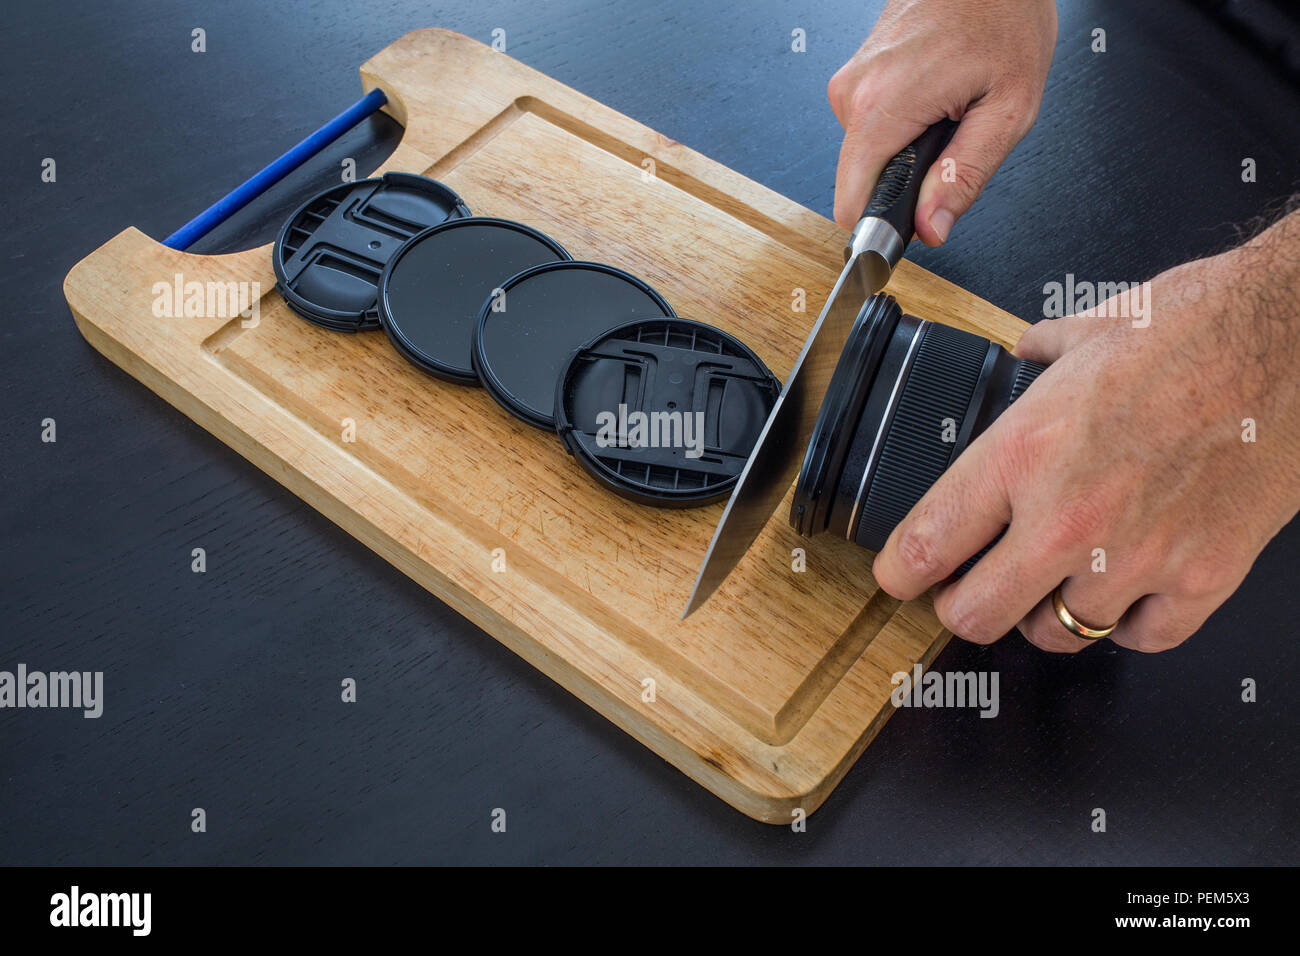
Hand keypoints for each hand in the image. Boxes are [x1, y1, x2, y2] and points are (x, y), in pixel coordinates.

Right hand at [828, 0, 1056, 241]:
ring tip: (951, 105)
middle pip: (864, 179)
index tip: (913, 225)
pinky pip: (873, 123)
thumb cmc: (1005, 17)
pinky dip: (904, 120)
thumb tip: (931, 228)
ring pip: (870, 152)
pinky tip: (937, 90)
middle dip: (909, 176)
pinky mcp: (857, 71)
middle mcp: (853, 93)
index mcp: (882, 108)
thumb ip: (965, 176)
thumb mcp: (1009, 110)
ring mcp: (851, 79)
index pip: (852, 204)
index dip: (883, 225)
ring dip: (910, 144)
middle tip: (955, 136)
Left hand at [871, 209, 1299, 651]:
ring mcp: (1140, 556)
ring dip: (1043, 615)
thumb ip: (1032, 363)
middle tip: (963, 591)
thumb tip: (1015, 361)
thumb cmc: (1197, 326)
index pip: (926, 541)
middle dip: (958, 607)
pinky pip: (1142, 639)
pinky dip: (1126, 625)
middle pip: (974, 615)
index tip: (897, 574)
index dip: (897, 570)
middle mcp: (1072, 516)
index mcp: (1024, 452)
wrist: (1295, 336)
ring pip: (1058, 635)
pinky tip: (1123, 595)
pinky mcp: (1204, 577)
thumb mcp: (1083, 333)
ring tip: (1047, 586)